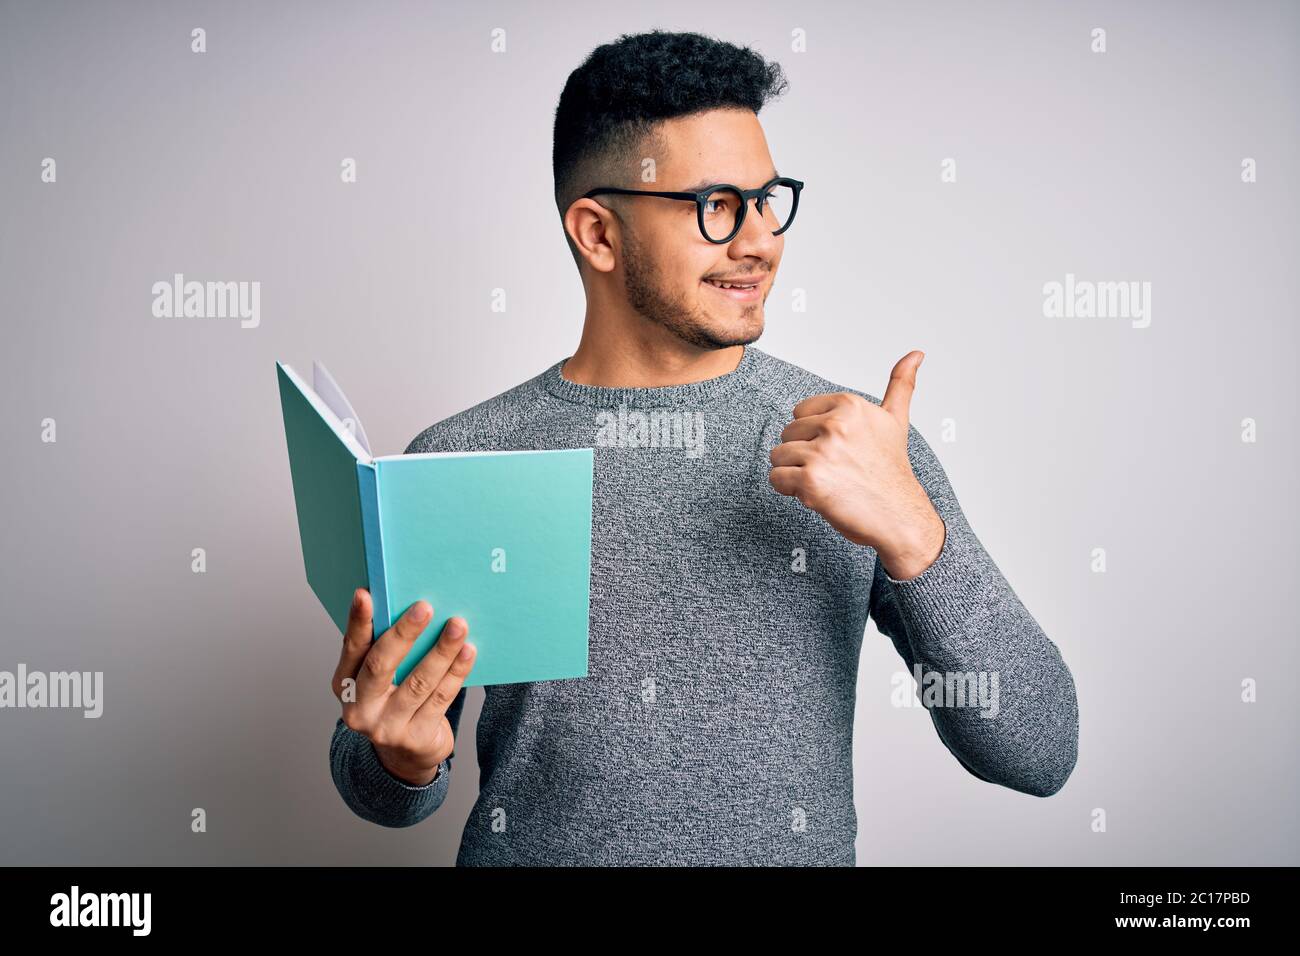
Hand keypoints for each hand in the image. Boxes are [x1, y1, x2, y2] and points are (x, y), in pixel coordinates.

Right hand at [331, 588, 475, 785]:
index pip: (351, 649)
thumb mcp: (377, 679)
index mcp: (344, 685)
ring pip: (418, 682)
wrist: (406, 755)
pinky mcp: (416, 738)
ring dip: (441, 650)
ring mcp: (387, 727)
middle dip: (403, 634)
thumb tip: (401, 603)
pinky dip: (456, 672)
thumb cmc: (392, 700)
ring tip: (457, 625)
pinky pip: (441, 698)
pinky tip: (467, 651)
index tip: (366, 594)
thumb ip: (381, 648)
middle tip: (424, 607)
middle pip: (381, 666)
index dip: (358, 622)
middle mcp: (360, 709)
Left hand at [768, 350, 945, 579]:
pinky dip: (789, 490)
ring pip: (778, 456)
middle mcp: (835, 424)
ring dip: (796, 474)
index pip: (800, 413)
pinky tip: (817, 494)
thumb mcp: (896, 421)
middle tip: (836, 470)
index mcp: (849, 404)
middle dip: (804, 455)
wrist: (899, 516)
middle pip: (787, 434)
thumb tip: (917, 353)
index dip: (814, 436)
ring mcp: (822, 452)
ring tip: (828, 482)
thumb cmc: (892, 471)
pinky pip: (775, 479)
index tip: (841, 451)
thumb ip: (901, 385)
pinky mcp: (810, 480)